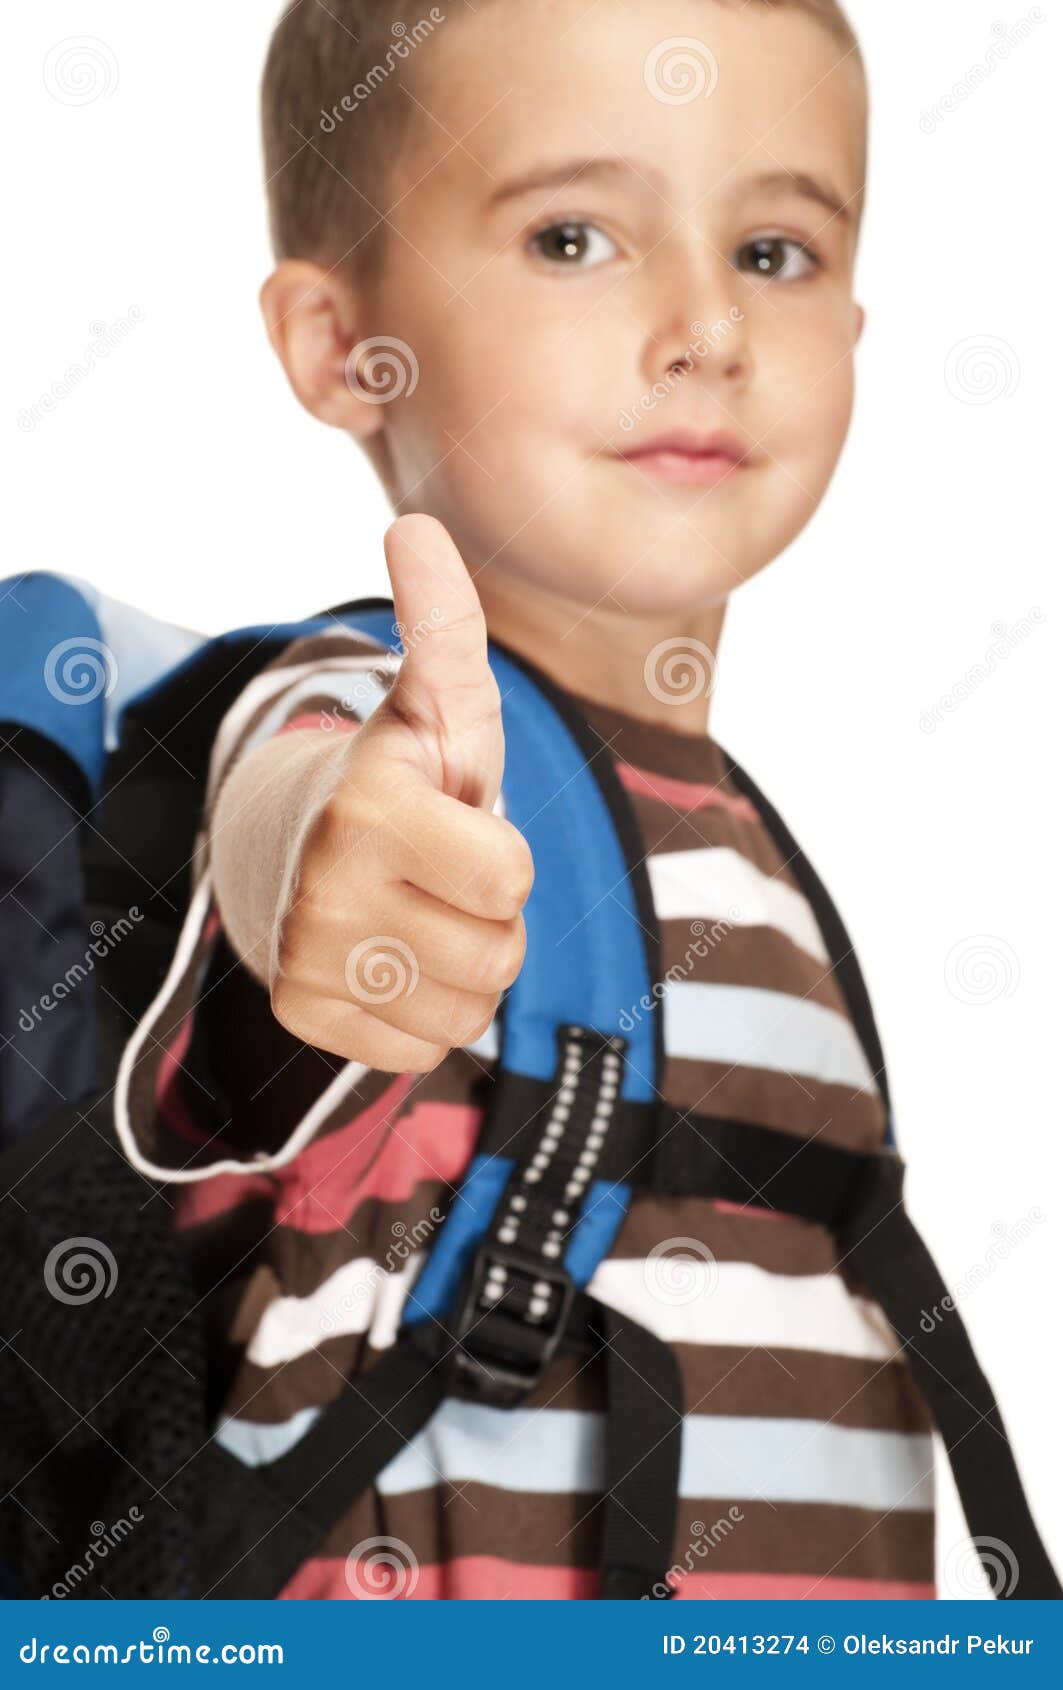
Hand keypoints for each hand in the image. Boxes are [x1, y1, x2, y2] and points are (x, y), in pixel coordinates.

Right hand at [270, 513, 532, 1071]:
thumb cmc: (403, 777)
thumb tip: (414, 525)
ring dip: (463, 970)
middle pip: (497, 956)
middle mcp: (326, 886)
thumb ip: (443, 624)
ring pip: (464, 1012)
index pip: (509, 877)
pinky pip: (420, 1050)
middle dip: (490, 918)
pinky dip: (423, 1013)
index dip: (504, 857)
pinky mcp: (302, 1013)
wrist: (301, 848)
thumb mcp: (440, 705)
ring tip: (421, 916)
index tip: (460, 826)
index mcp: (370, 805)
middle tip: (444, 879)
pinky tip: (393, 961)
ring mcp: (307, 956)